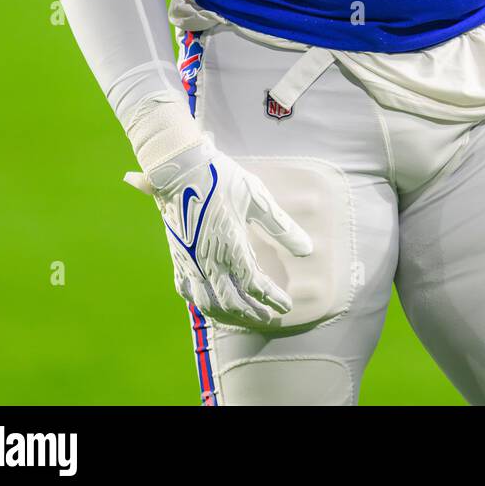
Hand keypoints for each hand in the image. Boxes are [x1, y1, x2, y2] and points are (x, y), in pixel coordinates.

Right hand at [124, 135, 312, 325]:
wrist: (181, 168)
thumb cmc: (222, 179)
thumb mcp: (257, 199)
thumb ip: (281, 227)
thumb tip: (307, 249)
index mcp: (231, 248)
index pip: (255, 285)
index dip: (272, 298)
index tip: (286, 305)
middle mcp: (208, 261)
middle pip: (231, 301)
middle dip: (251, 312)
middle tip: (267, 317)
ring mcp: (190, 261)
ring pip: (207, 301)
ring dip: (226, 313)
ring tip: (241, 315)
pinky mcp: (177, 255)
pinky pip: (185, 289)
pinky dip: (199, 301)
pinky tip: (207, 302)